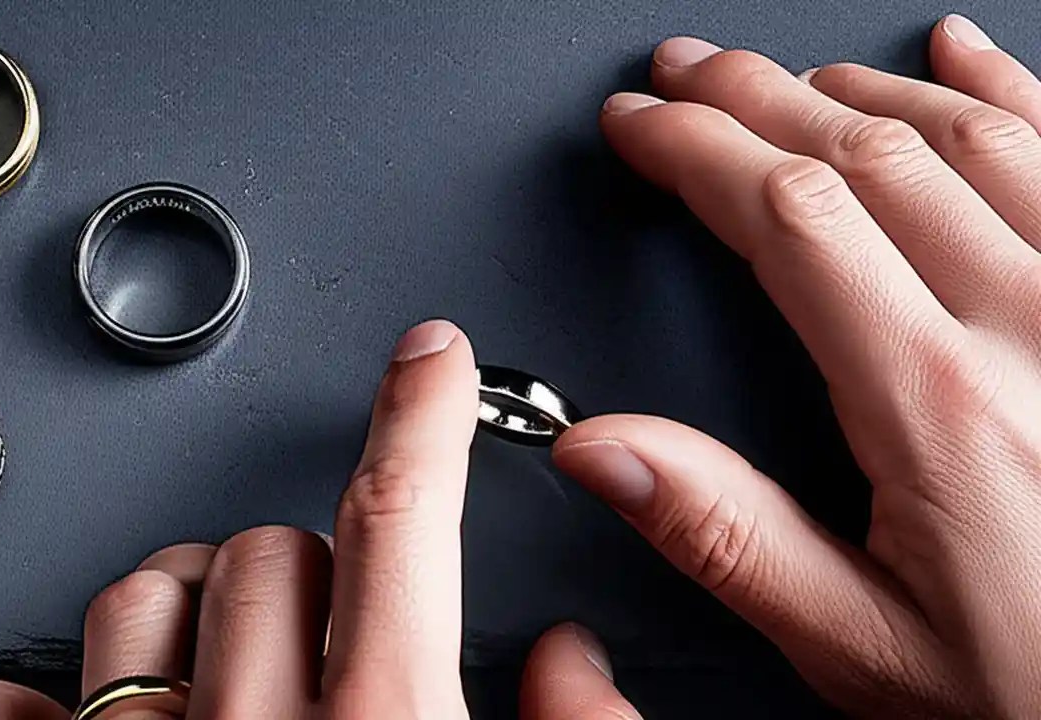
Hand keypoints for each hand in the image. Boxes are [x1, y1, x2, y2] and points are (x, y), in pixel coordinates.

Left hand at [0, 319, 494, 718]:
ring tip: (218, 672)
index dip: (419, 417)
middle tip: (321, 642)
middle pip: (262, 550)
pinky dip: (42, 704)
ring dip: (187, 612)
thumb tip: (565, 658)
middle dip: (300, 573)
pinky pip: (11, 706)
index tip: (427, 360)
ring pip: (139, 600)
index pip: (401, 518)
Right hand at [549, 14, 1040, 718]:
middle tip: (682, 74)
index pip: (786, 219)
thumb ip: (725, 535)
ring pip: (963, 136)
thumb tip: (604, 449)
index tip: (640, 129)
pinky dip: (1005, 86)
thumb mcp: (861, 643)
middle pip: (859, 156)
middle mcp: (1030, 326)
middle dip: (749, 97)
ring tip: (780, 72)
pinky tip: (962, 55)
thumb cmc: (1039, 683)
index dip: (695, 152)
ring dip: (853, 88)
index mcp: (938, 403)